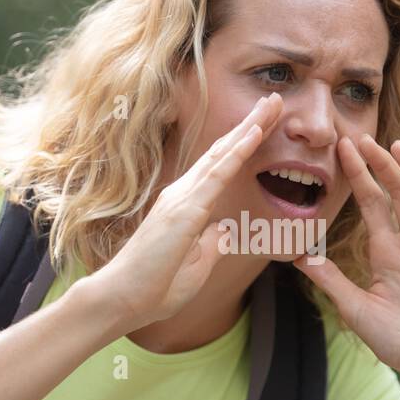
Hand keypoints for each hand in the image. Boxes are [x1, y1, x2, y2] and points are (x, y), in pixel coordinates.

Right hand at [90, 93, 282, 332]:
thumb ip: (210, 244)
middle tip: (277, 100)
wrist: (123, 299)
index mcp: (186, 206)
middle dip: (252, 124)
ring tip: (274, 104)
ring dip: (250, 127)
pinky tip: (255, 133)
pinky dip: (238, 151)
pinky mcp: (184, 209)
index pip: (221, 167)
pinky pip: (217, 174)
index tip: (266, 124)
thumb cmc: (155, 288)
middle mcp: (182, 194)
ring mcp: (181, 198)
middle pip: (223, 151)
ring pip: (222, 154)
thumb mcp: (196, 265)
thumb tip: (224, 229)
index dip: (244, 144)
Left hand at [294, 133, 399, 380]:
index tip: (343, 149)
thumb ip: (332, 281)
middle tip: (364, 137)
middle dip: (381, 166)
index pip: (371, 203)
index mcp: (385, 251)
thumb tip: (300, 257)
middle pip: (397, 194)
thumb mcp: (356, 309)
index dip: (359, 175)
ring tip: (398, 148)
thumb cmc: (396, 342)